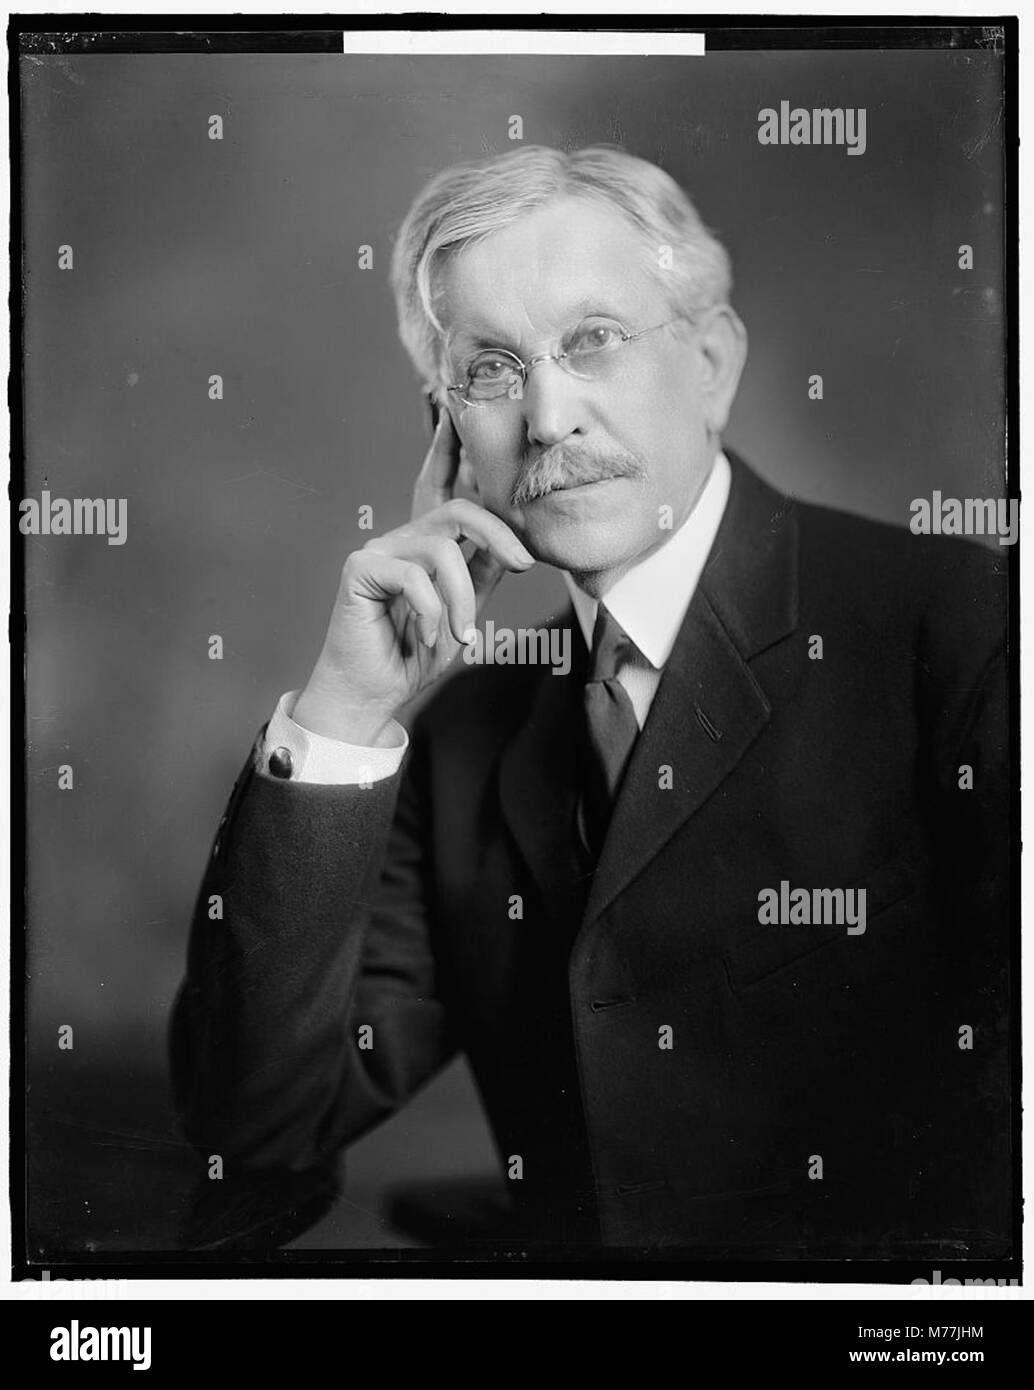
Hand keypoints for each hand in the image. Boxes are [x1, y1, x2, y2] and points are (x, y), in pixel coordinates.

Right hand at [293, 411, 534, 744]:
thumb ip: (482, 574)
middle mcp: (400, 538)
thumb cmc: (412, 654)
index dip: (450, 448)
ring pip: (443, 549)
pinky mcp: (361, 569)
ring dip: (463, 598)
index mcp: (425, 544)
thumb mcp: (463, 611)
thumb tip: (514, 542)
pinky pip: (414, 577)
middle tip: (525, 566)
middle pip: (458, 509)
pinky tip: (426, 637)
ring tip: (461, 634)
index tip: (459, 408)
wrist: (372, 693)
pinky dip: (431, 612)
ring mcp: (378, 549)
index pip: (442, 487)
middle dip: (500, 534)